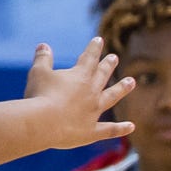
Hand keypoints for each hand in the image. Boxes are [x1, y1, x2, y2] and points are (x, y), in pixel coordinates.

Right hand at [26, 37, 132, 151]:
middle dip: (108, 65)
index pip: (89, 58)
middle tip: (114, 57)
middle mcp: (91, 92)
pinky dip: (121, 129)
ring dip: (122, 89)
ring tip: (132, 82)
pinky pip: (109, 129)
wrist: (43, 123)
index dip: (94, 48)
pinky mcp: (92, 131)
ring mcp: (94, 111)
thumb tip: (44, 45)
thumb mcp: (38, 73)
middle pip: (102, 75)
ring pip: (112, 97)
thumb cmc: (39, 96)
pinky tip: (132, 126)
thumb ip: (43, 59)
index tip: (99, 40)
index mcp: (79, 76)